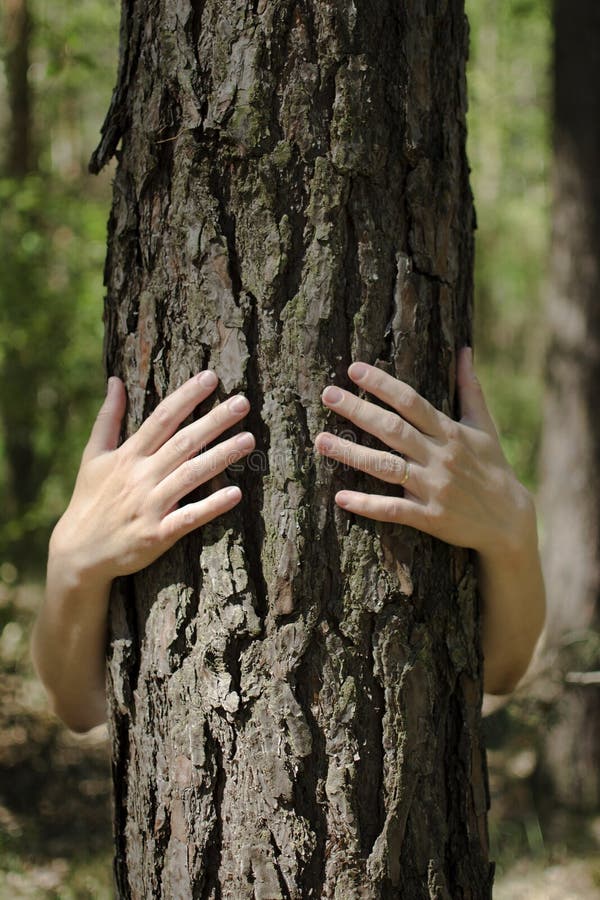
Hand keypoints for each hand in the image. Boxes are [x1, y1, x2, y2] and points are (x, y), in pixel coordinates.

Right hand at [50, 372, 254, 585]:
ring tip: (249, 439)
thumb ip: (108, 418)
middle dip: (214, 421)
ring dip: (221, 456)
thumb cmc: (89, 499)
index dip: (186, 397)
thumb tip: (114, 381)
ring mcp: (151, 506)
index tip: (211, 377)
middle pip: (183, 443)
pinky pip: (189, 517)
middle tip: (243, 402)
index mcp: (128, 456)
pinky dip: (212, 506)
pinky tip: (236, 493)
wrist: (79, 552)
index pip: (162, 419)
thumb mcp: (92, 456)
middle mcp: (141, 477)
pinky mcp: (158, 534)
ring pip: (191, 475)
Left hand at [314, 348, 535, 558]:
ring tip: (320, 441)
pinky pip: (393, 510)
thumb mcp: (485, 427)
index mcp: (451, 432)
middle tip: (328, 395)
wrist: (510, 521)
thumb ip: (471, 389)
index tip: (354, 369)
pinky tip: (340, 497)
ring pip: (386, 468)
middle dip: (359, 411)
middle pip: (393, 430)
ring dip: (351, 454)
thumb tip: (465, 350)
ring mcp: (434, 488)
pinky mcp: (430, 517)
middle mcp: (440, 457)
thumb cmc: (493, 468)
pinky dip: (367, 505)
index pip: (411, 402)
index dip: (382, 384)